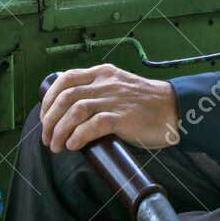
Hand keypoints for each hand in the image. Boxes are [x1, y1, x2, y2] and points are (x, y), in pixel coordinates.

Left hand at [40, 64, 180, 152]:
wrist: (175, 109)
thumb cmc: (147, 104)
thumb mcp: (119, 88)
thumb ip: (99, 94)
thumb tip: (72, 117)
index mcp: (103, 73)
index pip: (66, 78)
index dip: (49, 98)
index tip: (45, 117)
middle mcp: (106, 83)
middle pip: (66, 96)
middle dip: (50, 119)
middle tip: (47, 138)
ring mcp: (115, 99)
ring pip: (75, 110)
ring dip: (60, 130)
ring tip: (56, 146)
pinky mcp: (123, 116)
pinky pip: (94, 124)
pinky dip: (78, 135)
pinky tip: (73, 145)